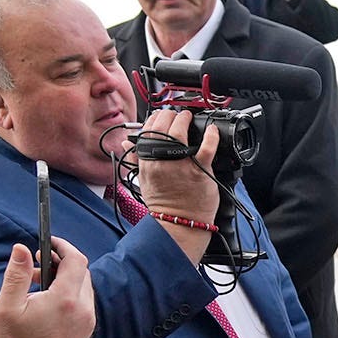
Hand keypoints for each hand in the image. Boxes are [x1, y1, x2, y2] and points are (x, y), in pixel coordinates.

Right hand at [0, 238, 95, 337]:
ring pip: (84, 288)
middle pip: (82, 272)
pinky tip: (48, 303)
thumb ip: (17, 274)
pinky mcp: (86, 332)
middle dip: (61, 263)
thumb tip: (21, 248)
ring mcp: (88, 322)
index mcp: (67, 300)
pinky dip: (70, 295)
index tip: (48, 241)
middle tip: (37, 266)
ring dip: (65, 279)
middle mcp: (84, 310)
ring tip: (38, 286)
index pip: (76, 260)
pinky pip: (84, 303)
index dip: (63, 246)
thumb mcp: (7, 306)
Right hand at [134, 109, 222, 256]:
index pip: (146, 132)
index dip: (154, 120)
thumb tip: (126, 143)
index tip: (160, 117)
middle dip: (168, 116)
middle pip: (161, 129)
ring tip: (187, 118)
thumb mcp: (142, 180)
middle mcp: (161, 162)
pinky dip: (210, 137)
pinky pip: (206, 149)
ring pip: (178, 134)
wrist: (180, 222)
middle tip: (175, 115)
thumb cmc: (164, 202)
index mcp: (147, 162)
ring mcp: (180, 166)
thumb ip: (135, 159)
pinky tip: (211, 131)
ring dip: (183, 120)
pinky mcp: (199, 172)